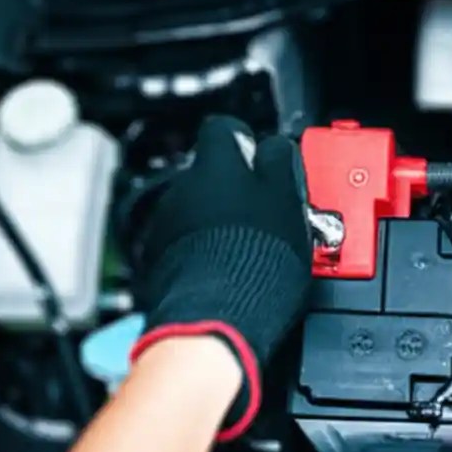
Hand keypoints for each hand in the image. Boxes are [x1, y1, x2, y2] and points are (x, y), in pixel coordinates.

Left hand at [130, 116, 310, 440]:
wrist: (216, 322)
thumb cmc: (255, 263)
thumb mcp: (288, 200)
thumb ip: (281, 163)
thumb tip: (278, 149)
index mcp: (216, 167)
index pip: (226, 129)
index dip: (248, 144)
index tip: (268, 164)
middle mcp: (183, 191)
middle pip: (212, 174)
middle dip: (239, 191)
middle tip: (272, 216)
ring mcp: (168, 228)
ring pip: (200, 212)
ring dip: (223, 226)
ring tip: (258, 254)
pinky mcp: (162, 264)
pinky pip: (188, 248)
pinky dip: (209, 255)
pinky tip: (236, 275)